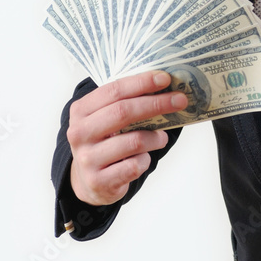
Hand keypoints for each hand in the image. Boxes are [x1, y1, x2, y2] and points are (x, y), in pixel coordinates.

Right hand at [67, 71, 186, 205]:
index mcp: (81, 110)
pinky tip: (144, 157)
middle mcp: (80, 133)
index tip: (165, 79)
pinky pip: (134, 166)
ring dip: (156, 137)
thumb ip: (124, 103)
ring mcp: (87, 158)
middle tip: (180, 101)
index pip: (114, 91)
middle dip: (156, 104)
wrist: (88, 180)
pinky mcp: (99, 181)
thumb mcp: (104, 119)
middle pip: (123, 112)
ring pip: (134, 141)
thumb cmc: (103, 141)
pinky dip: (146, 159)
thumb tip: (163, 89)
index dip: (141, 83)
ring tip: (162, 137)